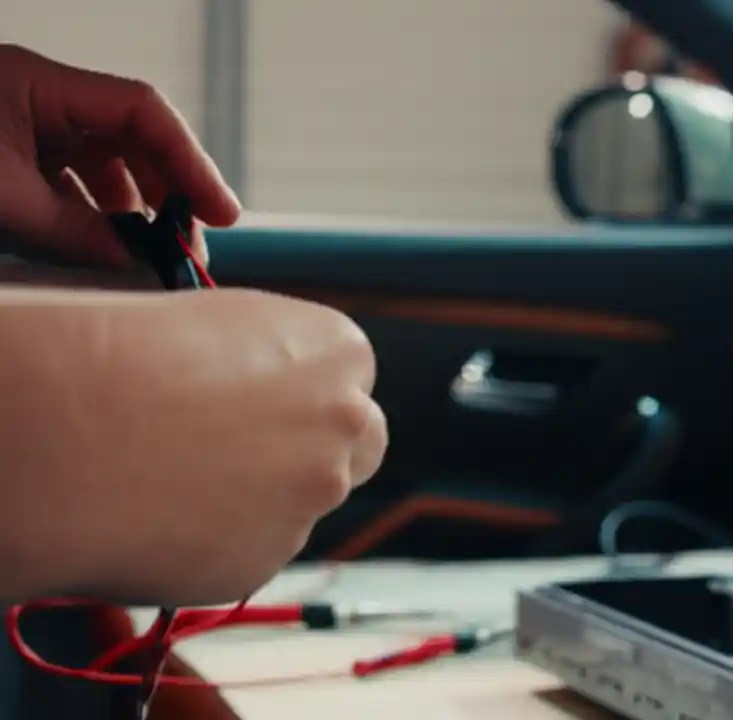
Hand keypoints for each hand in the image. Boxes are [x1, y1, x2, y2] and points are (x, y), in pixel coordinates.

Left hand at [0, 45, 238, 267]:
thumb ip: (70, 229)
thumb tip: (131, 260)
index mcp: (38, 84)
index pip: (142, 109)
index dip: (190, 160)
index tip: (221, 212)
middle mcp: (38, 101)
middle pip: (131, 139)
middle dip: (168, 193)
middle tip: (192, 247)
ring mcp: (24, 131)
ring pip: (103, 167)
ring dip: (133, 212)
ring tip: (155, 256)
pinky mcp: (10, 160)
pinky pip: (69, 186)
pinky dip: (94, 218)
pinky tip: (109, 249)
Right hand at [0, 288, 386, 604]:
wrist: (66, 428)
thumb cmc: (119, 350)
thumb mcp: (210, 319)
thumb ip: (261, 354)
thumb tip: (249, 370)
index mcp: (337, 349)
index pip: (352, 374)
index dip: (308, 389)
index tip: (269, 395)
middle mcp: (344, 425)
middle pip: (361, 445)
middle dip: (321, 449)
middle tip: (251, 447)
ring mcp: (310, 499)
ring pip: (301, 505)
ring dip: (262, 499)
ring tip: (172, 477)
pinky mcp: (264, 562)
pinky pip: (250, 552)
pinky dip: (217, 542)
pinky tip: (158, 515)